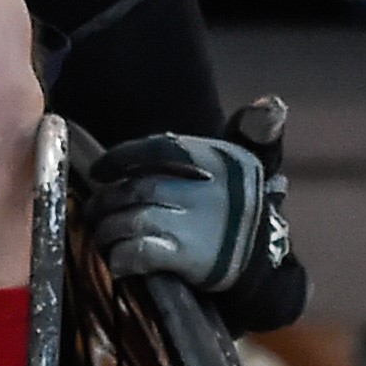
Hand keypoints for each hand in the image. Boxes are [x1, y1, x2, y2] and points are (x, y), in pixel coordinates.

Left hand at [82, 99, 303, 331]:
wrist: (263, 263)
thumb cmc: (241, 207)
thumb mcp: (247, 164)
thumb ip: (249, 129)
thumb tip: (271, 102)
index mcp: (218, 159)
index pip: (158, 148)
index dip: (121, 159)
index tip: (99, 171)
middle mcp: (206, 188)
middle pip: (138, 188)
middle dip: (108, 201)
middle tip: (94, 211)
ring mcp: (196, 224)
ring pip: (132, 220)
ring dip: (109, 231)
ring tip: (103, 235)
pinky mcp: (189, 257)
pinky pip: (139, 251)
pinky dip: (121, 256)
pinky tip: (117, 260)